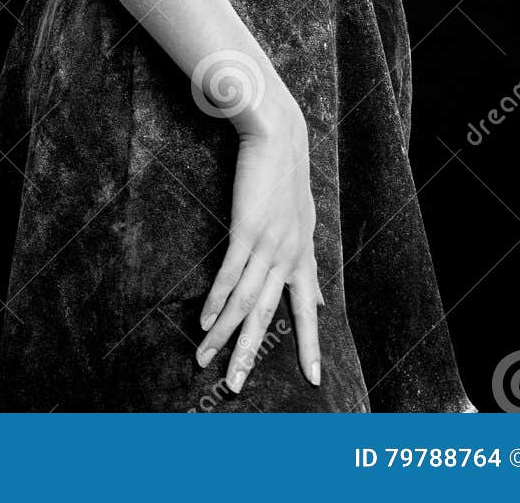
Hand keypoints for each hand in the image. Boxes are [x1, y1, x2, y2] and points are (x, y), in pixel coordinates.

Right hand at [194, 99, 322, 394]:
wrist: (278, 133)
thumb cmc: (286, 173)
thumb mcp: (304, 220)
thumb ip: (305, 260)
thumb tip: (316, 296)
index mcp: (302, 255)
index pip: (306, 309)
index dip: (309, 345)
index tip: (314, 379)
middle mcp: (289, 255)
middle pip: (268, 315)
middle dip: (251, 353)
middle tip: (236, 386)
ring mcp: (269, 243)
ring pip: (246, 302)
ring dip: (224, 334)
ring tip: (205, 360)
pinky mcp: (248, 228)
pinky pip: (230, 273)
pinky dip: (216, 300)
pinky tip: (204, 321)